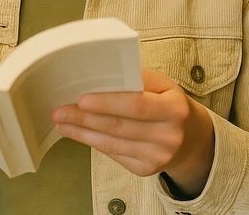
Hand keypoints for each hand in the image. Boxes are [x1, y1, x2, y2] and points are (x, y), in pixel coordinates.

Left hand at [52, 69, 214, 197]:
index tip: (82, 99)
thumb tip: (99, 78)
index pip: (137, 105)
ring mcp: (158, 157)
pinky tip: (79, 133)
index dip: (108, 103)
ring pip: (112, 144)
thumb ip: (136, 80)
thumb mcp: (162, 85)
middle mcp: (168, 136)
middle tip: (59, 111)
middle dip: (85, 118)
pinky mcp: (146, 170)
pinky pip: (114, 155)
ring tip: (62, 122)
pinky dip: (93, 143)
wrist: (189, 137)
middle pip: (119, 127)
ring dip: (82, 132)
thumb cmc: (168, 102)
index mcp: (175, 108)